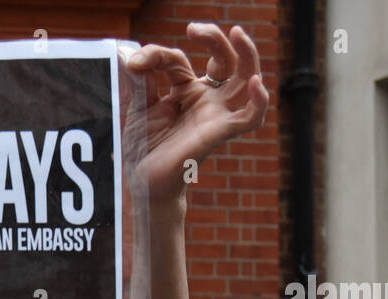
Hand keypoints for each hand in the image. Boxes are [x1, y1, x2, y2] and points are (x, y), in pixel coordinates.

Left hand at [123, 23, 268, 203]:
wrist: (144, 182)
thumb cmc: (144, 148)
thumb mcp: (138, 107)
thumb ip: (138, 81)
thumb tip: (129, 53)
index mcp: (184, 89)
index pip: (178, 60)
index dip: (156, 55)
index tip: (135, 62)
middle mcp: (205, 98)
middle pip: (223, 59)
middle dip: (213, 37)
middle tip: (194, 28)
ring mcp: (215, 113)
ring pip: (245, 78)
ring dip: (247, 53)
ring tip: (237, 32)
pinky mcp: (219, 132)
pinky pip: (250, 117)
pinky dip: (259, 101)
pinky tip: (256, 85)